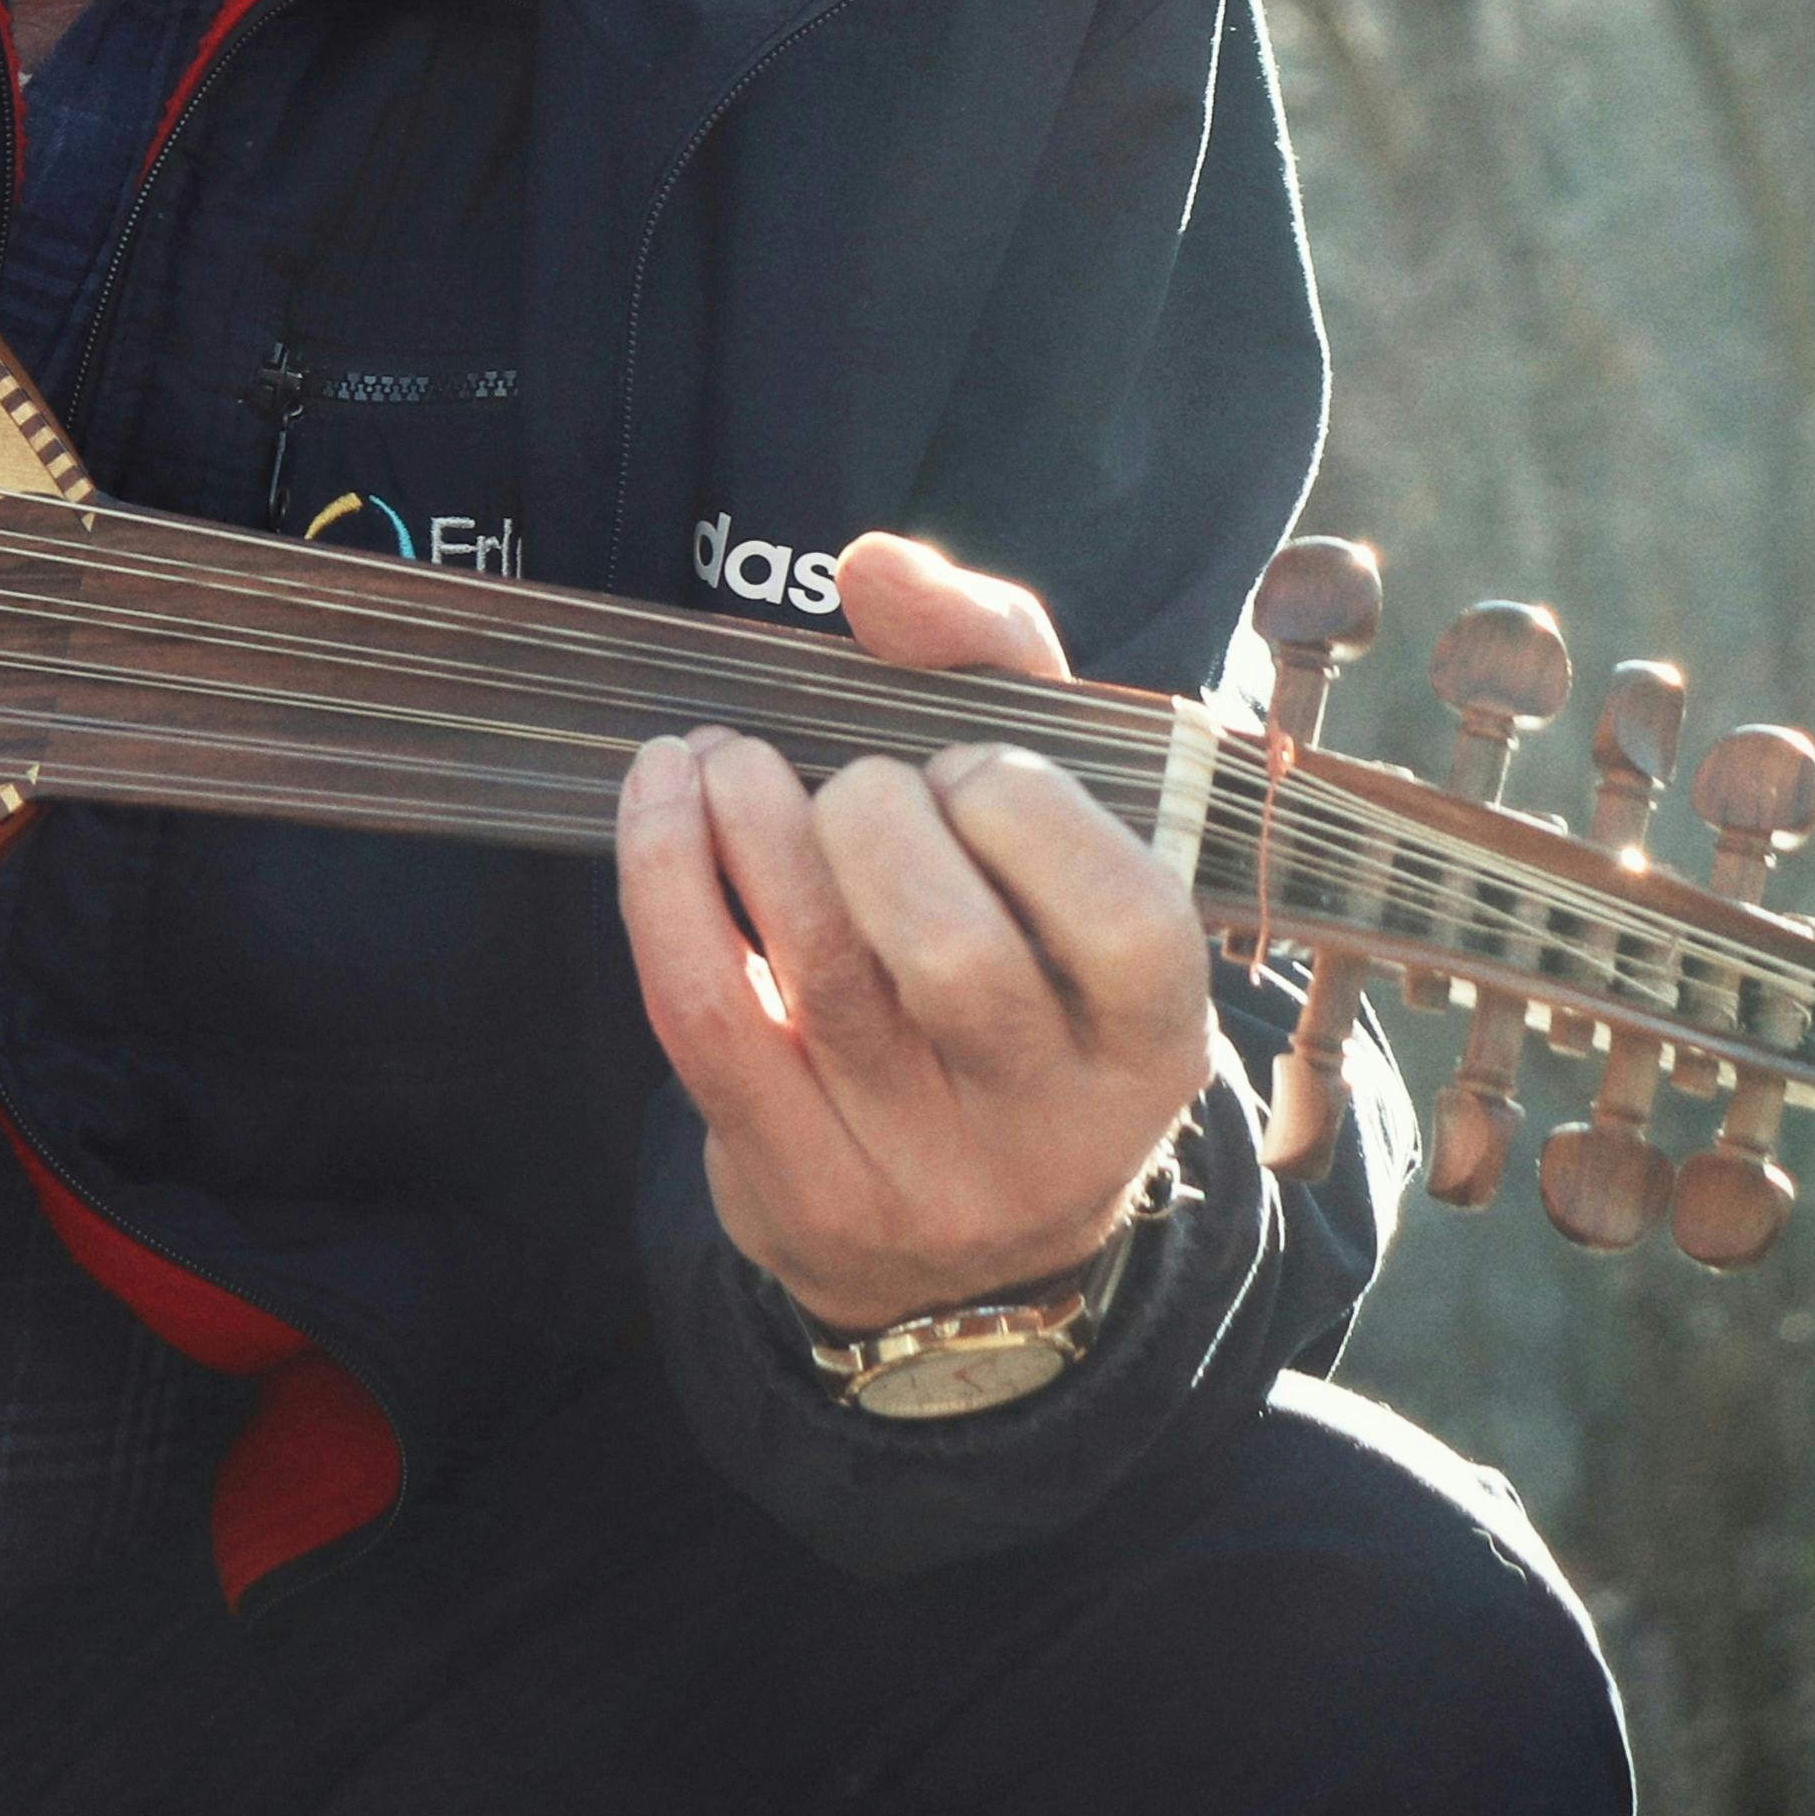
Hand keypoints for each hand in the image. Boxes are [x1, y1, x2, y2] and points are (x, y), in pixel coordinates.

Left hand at [615, 530, 1222, 1336]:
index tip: (964, 768)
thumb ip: (994, 671)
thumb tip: (877, 569)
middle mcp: (1052, 1127)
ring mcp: (917, 1174)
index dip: (1025, 809)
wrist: (951, 1246)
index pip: (1121, 917)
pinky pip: (706, 1013)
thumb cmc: (1011, 968)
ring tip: (727, 756)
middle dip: (874, 815)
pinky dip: (663, 875)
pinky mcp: (791, 1188)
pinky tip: (659, 791)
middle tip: (849, 782)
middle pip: (952, 951)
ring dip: (748, 818)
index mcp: (1154, 1041)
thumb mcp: (1051, 831)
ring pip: (819, 973)